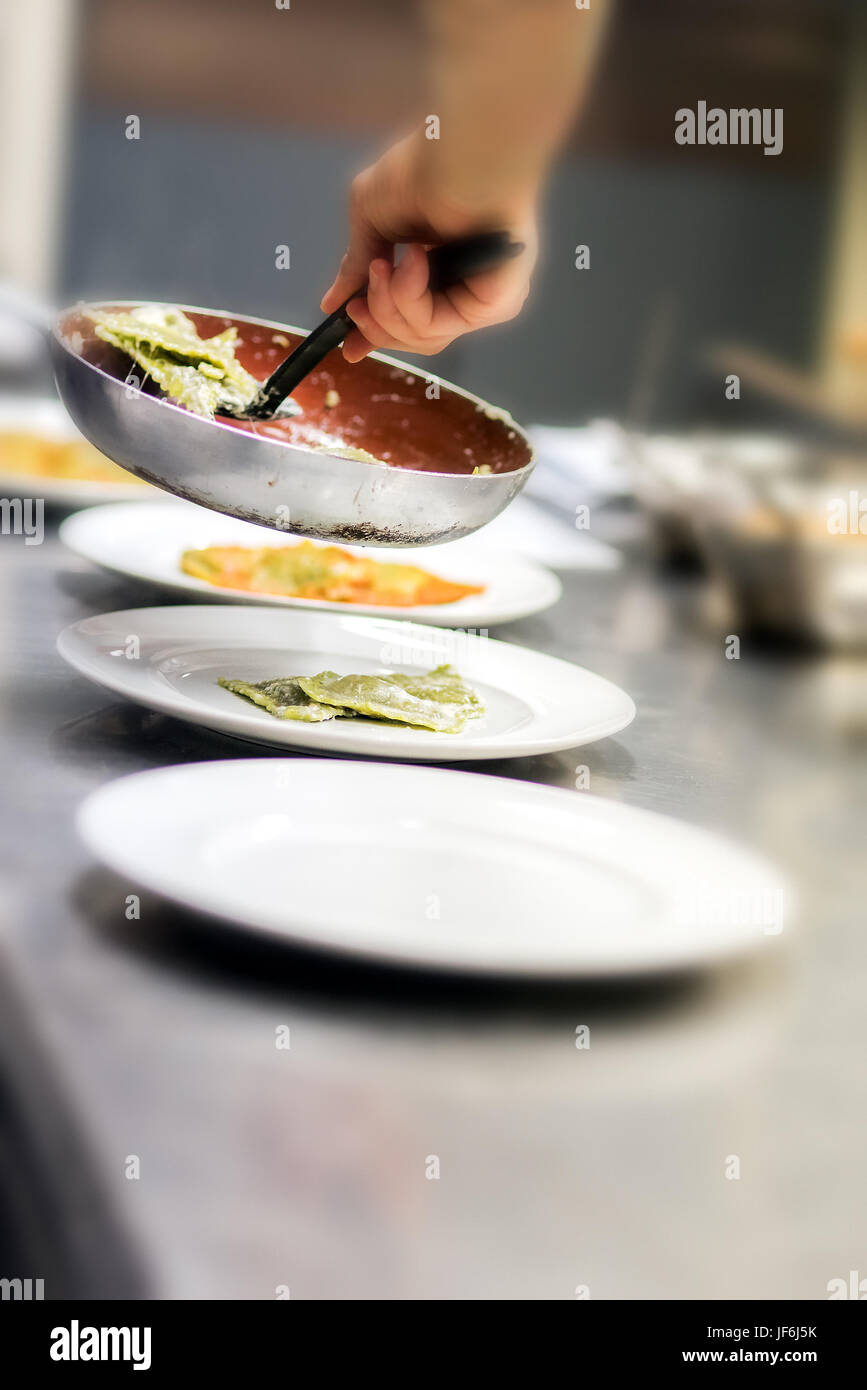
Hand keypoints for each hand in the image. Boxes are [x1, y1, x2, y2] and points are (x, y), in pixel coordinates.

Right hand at [320, 133, 536, 361]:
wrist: (460, 152)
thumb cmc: (422, 169)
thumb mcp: (370, 218)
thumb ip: (355, 264)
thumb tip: (333, 302)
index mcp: (443, 267)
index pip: (413, 319)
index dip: (378, 334)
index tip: (348, 347)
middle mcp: (468, 287)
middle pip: (416, 337)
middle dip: (377, 322)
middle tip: (356, 304)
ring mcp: (486, 298)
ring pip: (424, 336)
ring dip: (389, 303)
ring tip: (385, 265)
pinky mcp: (499, 302)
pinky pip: (440, 325)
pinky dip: (412, 297)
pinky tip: (412, 259)